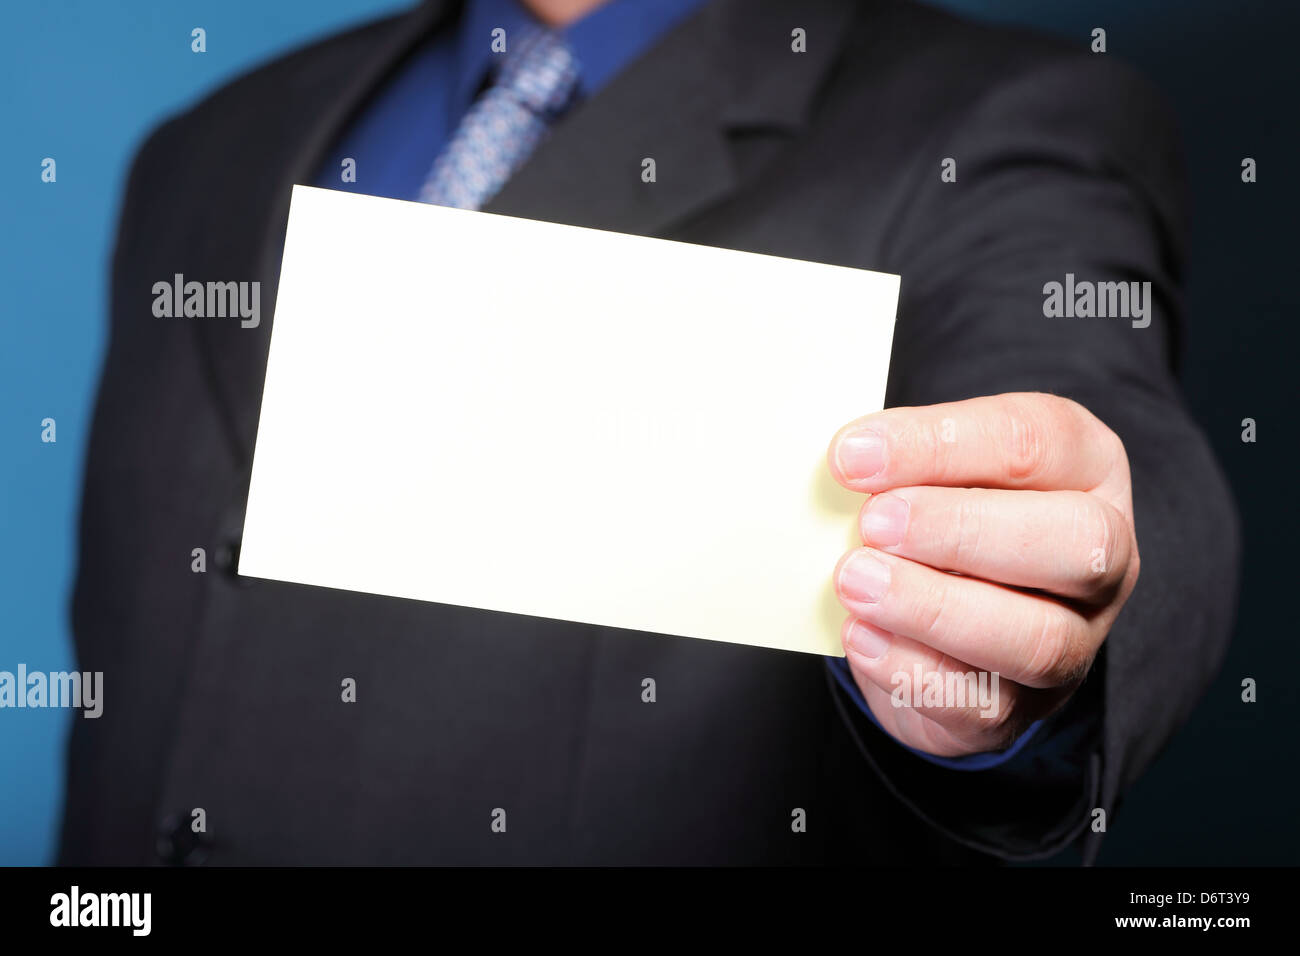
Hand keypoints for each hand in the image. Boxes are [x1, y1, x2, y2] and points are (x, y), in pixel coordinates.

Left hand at [826, 392, 1138, 757]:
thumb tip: (850, 459)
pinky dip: (911, 668)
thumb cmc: (936, 520)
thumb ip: (901, 461)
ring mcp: (1075, 641)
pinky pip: (982, 703)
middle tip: (874, 523)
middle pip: (1077, 542)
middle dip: (963, 529)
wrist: (932, 623)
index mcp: (1086, 466)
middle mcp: (1103, 556)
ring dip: (933, 608)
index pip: (1034, 441)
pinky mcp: (1024, 709)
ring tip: (855, 581)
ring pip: (1038, 638)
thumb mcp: (930, 469)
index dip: (940, 444)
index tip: (851, 456)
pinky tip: (860, 634)